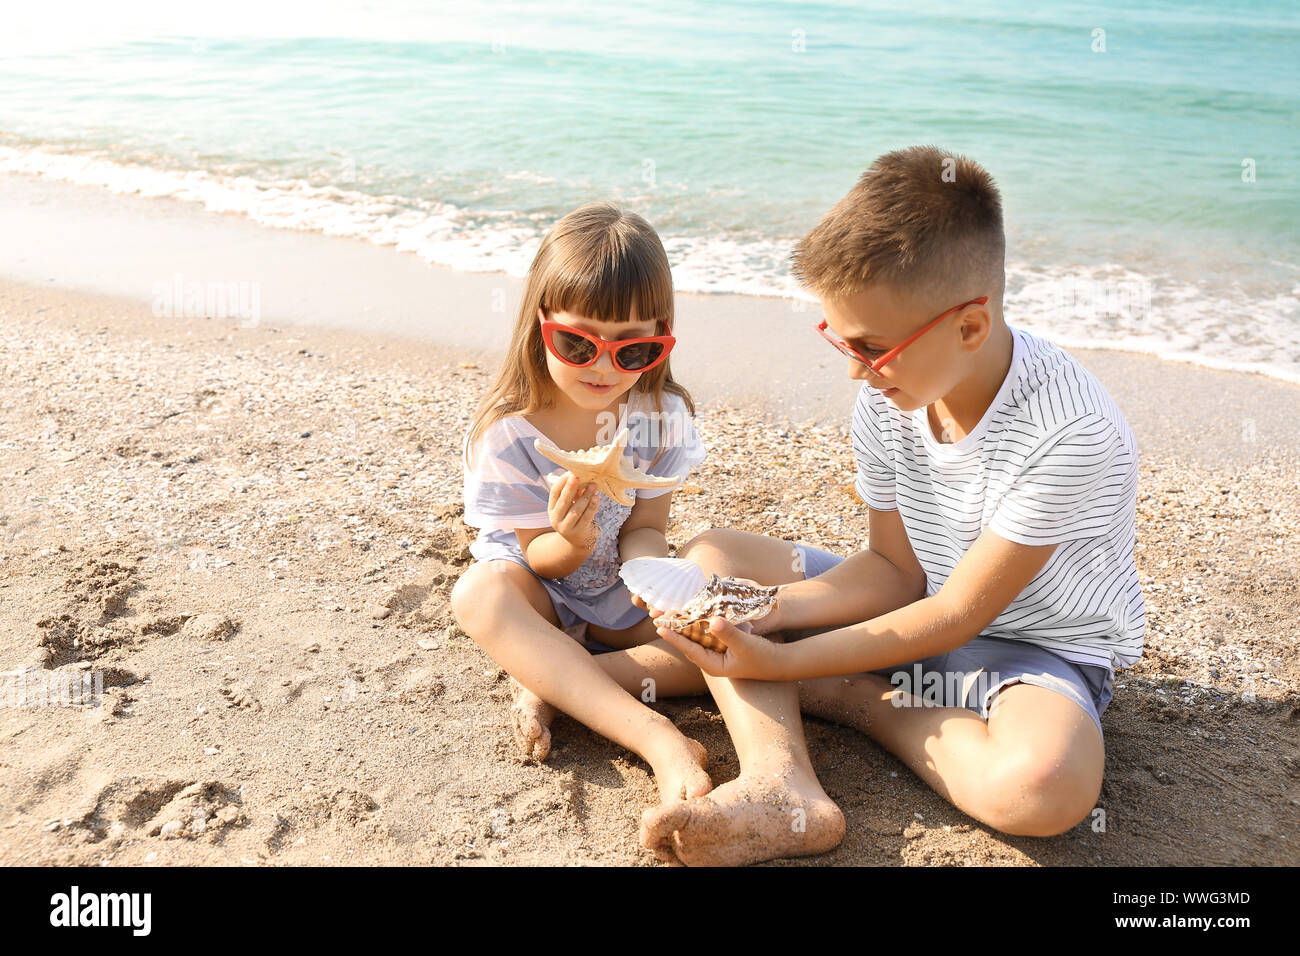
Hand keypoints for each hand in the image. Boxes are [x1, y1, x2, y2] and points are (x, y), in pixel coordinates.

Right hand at [546, 472, 598, 551]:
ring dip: (586, 495)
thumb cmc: (576, 518)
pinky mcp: (579, 532)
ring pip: (576, 509)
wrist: (579, 542)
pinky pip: (587, 517)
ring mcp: (566, 527)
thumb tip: (581, 476)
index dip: (562, 482)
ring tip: (593, 485)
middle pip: (564, 501)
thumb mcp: (571, 506)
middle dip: (571, 487)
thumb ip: (574, 494)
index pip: (554, 493)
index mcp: (552, 510)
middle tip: (578, 475)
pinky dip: (592, 506)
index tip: (570, 472)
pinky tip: (596, 498)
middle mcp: (556, 519)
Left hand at [655, 617, 786, 680]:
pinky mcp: (721, 646)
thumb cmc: (763, 656)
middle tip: (658, 615)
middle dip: (674, 628)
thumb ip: (729, 633)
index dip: (673, 637)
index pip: (688, 648)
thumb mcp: (745, 644)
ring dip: (683, 624)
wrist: (779, 662)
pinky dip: (697, 623)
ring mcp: (715, 653)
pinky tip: (691, 611)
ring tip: (669, 611)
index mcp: (712, 665)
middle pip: (687, 642)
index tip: (659, 627)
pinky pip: (704, 633)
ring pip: (694, 636)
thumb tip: (713, 621)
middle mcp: (710, 660)